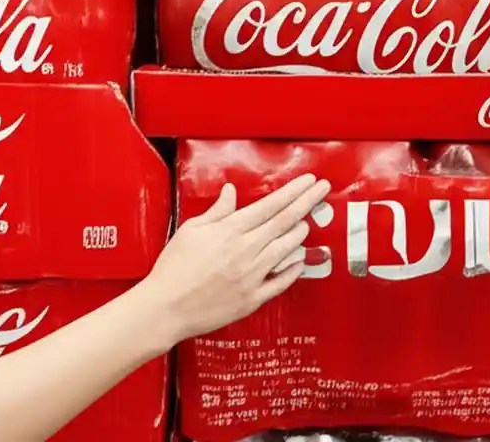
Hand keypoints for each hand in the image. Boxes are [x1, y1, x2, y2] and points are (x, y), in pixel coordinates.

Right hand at [143, 174, 330, 345]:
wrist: (165, 307)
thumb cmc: (173, 268)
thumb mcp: (191, 230)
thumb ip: (217, 211)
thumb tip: (231, 192)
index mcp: (230, 230)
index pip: (271, 205)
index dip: (294, 191)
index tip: (309, 181)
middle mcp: (246, 250)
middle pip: (285, 222)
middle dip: (308, 202)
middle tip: (323, 190)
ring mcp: (252, 276)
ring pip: (286, 249)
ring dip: (300, 233)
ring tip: (308, 222)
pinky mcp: (252, 299)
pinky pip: (280, 283)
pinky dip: (293, 270)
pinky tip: (300, 261)